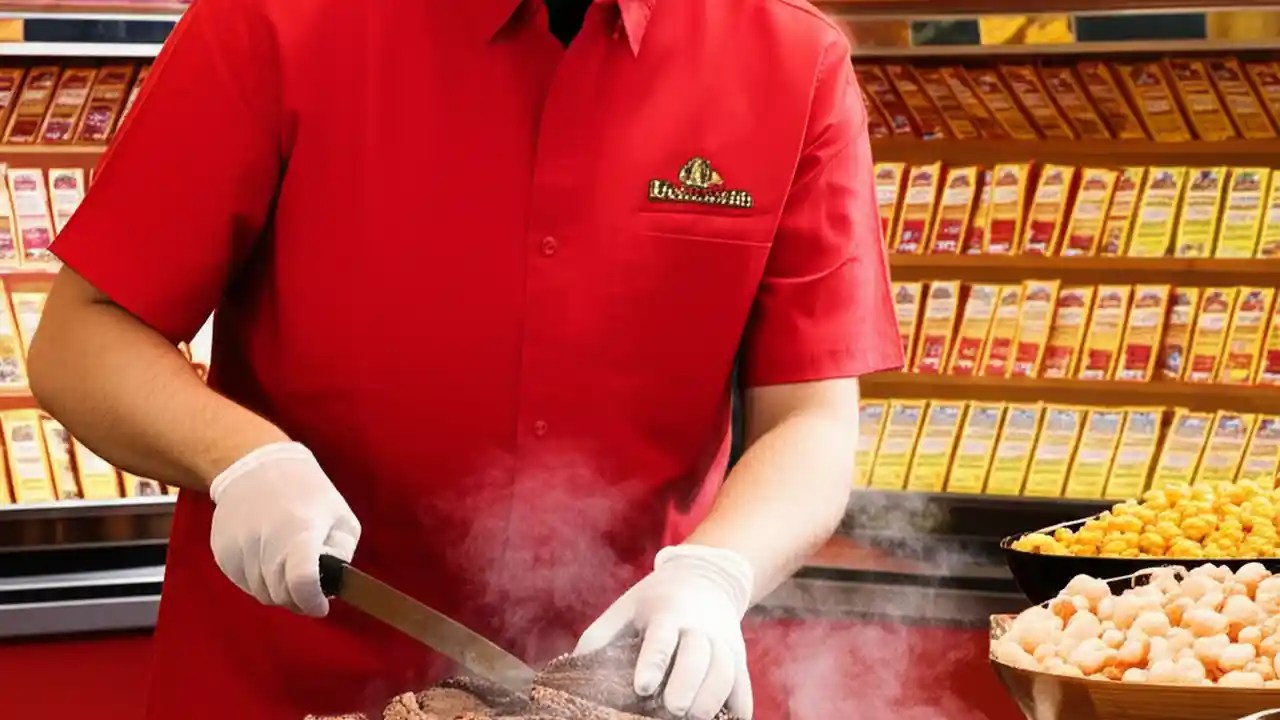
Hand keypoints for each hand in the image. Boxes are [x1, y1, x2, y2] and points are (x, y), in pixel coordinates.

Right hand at [209, 441, 359, 616]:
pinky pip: (243, 583)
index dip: (313, 602)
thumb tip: (330, 586)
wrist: (254, 466)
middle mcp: (265, 545)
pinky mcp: (222, 554)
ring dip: (278, 589)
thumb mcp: (339, 516)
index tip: (321, 605)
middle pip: (281, 596)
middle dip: (298, 599)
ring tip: (286, 564)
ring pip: (261, 593)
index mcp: (299, 533)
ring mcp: (239, 551)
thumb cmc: (305, 489)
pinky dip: (259, 579)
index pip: (302, 584)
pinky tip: (268, 557)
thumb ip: (341, 553)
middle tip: (307, 587)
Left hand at [575, 545, 754, 719]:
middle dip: (688, 682)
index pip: (661, 636)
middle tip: (674, 709)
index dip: (653, 661)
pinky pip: (743, 682)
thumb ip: (601, 634)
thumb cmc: (656, 600)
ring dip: (713, 695)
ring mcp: (722, 640)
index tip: (643, 687)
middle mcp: (698, 626)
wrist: (707, 578)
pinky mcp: (737, 655)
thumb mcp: (627, 607)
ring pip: (724, 668)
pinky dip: (741, 704)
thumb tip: (575, 666)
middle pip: (698, 654)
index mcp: (667, 612)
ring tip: (697, 718)